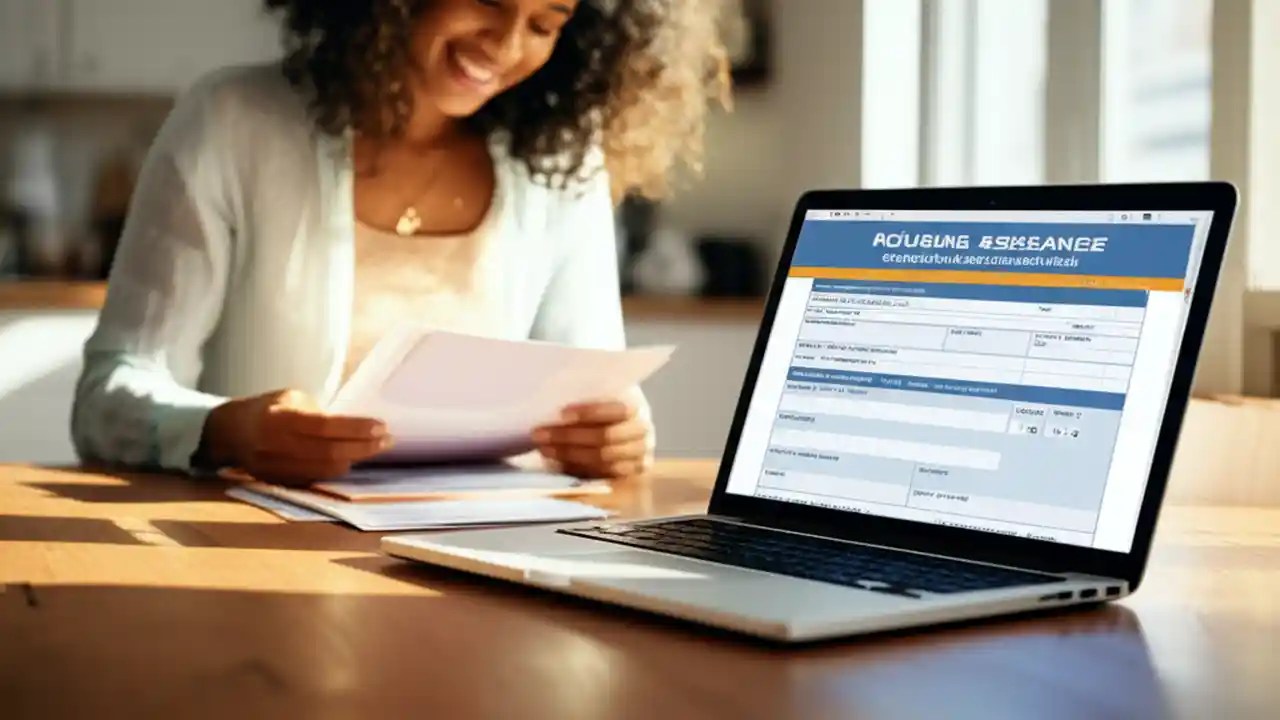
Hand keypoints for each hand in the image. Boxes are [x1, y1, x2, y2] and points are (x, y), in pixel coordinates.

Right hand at [200, 389, 391, 485]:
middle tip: (387, 440)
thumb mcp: (291, 397)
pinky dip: (336, 470)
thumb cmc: (267, 408)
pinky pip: (315, 479)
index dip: (356, 429)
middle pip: (329, 452)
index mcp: (279, 419)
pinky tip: (351, 460)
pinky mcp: (279, 482)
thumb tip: (353, 426)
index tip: (381, 427)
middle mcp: (277, 446)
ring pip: (325, 470)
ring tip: (375, 448)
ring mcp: (277, 468)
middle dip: (363, 447)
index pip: (325, 427)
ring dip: (354, 460)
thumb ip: (318, 413)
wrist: (229, 432)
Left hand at [532, 400, 652, 479]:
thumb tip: (553, 399)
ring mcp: (639, 456)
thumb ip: (586, 396)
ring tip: (544, 449)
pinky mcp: (630, 475)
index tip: (561, 414)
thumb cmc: (603, 407)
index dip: (590, 412)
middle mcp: (643, 433)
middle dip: (569, 437)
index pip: (617, 410)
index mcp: (637, 407)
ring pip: (602, 460)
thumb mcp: (600, 395)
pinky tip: (557, 462)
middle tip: (539, 434)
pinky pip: (601, 476)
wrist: (622, 426)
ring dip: (568, 455)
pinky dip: (578, 469)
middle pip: (606, 438)